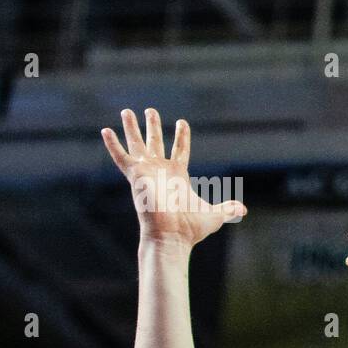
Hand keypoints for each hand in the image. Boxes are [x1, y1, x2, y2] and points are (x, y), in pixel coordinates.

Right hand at [102, 108, 245, 245]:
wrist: (172, 236)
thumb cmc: (190, 229)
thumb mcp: (215, 215)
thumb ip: (227, 208)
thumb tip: (242, 210)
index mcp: (178, 176)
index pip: (180, 150)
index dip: (181, 137)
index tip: (182, 122)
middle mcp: (161, 171)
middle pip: (156, 143)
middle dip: (153, 127)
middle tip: (150, 110)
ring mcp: (147, 172)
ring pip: (137, 144)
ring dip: (132, 128)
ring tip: (127, 111)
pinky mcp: (136, 176)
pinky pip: (121, 158)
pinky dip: (113, 145)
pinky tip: (105, 130)